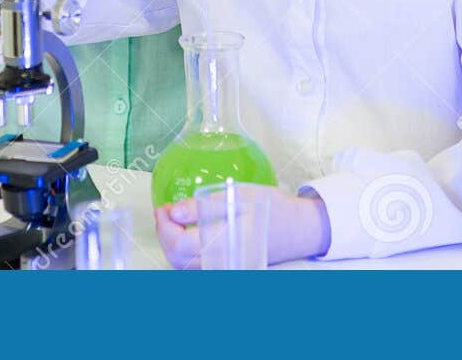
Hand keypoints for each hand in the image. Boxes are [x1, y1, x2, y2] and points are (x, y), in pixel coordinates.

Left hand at [154, 187, 329, 268]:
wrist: (299, 229)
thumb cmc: (273, 208)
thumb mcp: (239, 195)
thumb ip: (204, 205)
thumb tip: (173, 211)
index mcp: (222, 242)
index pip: (179, 243)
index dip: (164, 226)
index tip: (163, 207)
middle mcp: (219, 260)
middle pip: (176, 258)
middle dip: (164, 234)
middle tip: (164, 211)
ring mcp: (223, 267)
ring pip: (183, 265)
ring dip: (171, 244)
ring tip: (173, 220)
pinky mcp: (226, 266)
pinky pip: (195, 266)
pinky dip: (183, 252)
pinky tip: (187, 233)